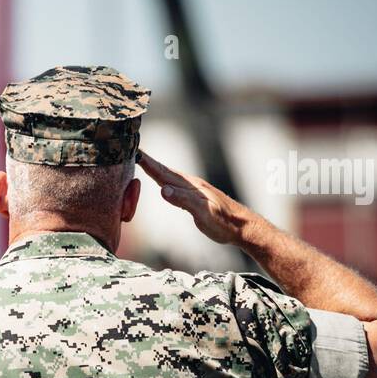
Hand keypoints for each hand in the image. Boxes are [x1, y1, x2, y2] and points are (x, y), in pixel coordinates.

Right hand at [137, 151, 257, 245]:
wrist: (243, 227)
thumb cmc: (224, 223)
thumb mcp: (203, 214)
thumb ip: (184, 200)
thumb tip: (162, 189)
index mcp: (190, 186)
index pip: (164, 172)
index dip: (148, 163)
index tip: (134, 152)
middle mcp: (191, 185)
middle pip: (165, 171)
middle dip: (148, 161)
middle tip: (133, 150)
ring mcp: (194, 190)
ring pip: (170, 176)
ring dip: (156, 169)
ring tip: (144, 162)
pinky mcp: (196, 197)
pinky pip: (175, 185)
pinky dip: (165, 180)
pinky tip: (163, 183)